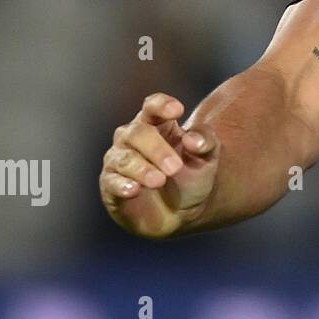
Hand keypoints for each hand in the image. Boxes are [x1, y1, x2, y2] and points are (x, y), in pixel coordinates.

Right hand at [99, 93, 219, 238]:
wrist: (182, 213)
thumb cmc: (191, 176)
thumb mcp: (208, 157)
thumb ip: (206, 142)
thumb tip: (193, 139)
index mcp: (158, 124)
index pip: (153, 106)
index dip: (161, 105)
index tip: (177, 111)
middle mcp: (133, 137)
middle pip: (138, 133)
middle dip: (157, 149)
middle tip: (176, 168)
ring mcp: (119, 160)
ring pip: (124, 158)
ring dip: (142, 169)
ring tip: (159, 181)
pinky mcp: (110, 185)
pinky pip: (111, 181)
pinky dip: (122, 185)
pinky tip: (134, 190)